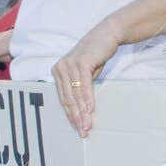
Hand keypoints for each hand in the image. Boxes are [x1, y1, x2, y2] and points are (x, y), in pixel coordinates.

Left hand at [51, 19, 121, 136]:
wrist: (107, 35)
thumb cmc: (97, 54)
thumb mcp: (86, 72)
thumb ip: (80, 87)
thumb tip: (82, 108)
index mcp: (58, 72)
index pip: (63, 98)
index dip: (70, 115)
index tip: (78, 128)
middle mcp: (60, 68)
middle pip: (68, 99)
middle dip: (76, 117)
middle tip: (83, 131)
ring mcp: (69, 65)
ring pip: (75, 94)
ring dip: (82, 112)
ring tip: (88, 125)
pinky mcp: (81, 62)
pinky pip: (84, 85)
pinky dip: (87, 99)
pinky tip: (91, 110)